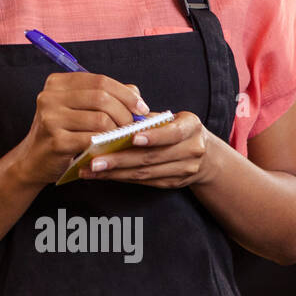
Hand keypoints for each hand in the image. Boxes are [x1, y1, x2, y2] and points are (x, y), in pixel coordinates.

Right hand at [12, 73, 149, 188]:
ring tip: (121, 138)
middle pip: (101, 97)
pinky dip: (107, 144)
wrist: (34, 160)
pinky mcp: (56, 141)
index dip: (125, 93)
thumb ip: (105, 96)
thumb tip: (135, 93)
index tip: (141, 107)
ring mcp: (50, 118)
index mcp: (57, 83)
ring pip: (101, 119)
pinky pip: (93, 139)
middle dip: (124, 113)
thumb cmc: (62, 132)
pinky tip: (110, 147)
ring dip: (118, 131)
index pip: (99, 80)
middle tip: (133, 126)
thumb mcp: (79, 108)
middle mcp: (50, 96)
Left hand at [77, 110, 214, 188]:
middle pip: (152, 157)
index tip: (132, 138)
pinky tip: (103, 175)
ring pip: (145, 173)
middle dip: (120, 159)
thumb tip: (114, 111)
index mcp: (191, 127)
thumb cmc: (176, 128)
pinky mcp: (172, 183)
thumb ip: (146, 117)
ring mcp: (184, 170)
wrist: (205, 155)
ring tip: (90, 170)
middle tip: (94, 161)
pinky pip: (144, 182)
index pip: (172, 133)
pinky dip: (121, 178)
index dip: (153, 137)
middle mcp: (192, 150)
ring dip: (115, 173)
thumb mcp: (169, 118)